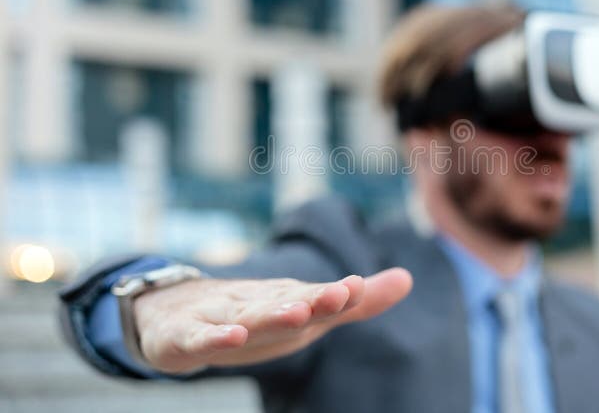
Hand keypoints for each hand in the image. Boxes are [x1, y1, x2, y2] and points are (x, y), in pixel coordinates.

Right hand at [133, 268, 412, 373]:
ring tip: (296, 311)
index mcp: (286, 299)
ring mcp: (222, 317)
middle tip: (340, 293)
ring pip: (248, 317)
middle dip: (313, 299)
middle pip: (287, 302)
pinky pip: (202, 338)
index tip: (358, 287)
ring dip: (272, 314)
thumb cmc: (252, 314)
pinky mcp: (188, 336)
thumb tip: (408, 279)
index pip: (315, 297)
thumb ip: (355, 302)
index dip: (335, 295)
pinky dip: (215, 337)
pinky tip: (232, 336)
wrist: (172, 312)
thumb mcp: (306, 311)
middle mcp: (257, 303)